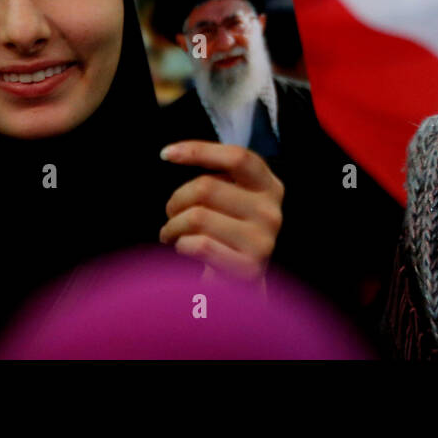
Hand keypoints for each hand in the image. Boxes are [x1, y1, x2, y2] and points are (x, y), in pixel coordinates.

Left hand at [159, 141, 283, 281]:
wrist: (241, 287)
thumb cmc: (227, 234)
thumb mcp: (232, 200)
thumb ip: (217, 177)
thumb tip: (172, 153)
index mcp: (270, 186)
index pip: (237, 157)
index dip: (199, 150)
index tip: (166, 154)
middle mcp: (271, 211)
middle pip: (206, 186)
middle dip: (176, 199)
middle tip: (170, 213)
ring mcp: (263, 240)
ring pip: (197, 216)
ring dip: (172, 225)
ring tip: (170, 233)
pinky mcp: (248, 268)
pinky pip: (199, 245)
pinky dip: (181, 244)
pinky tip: (182, 248)